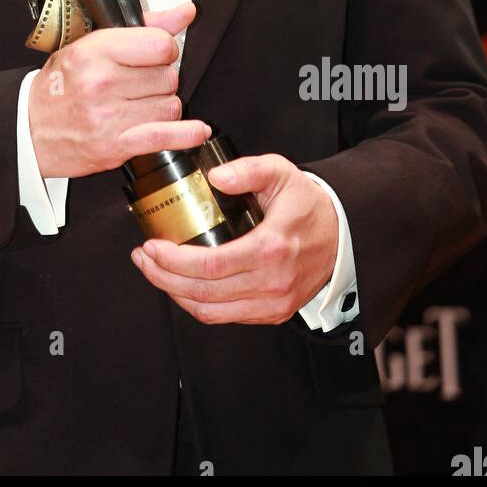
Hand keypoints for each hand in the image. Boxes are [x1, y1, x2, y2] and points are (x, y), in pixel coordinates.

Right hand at [28, 1, 210, 178]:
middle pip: (167, 76)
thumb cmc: (59, 85)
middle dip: (161, 78)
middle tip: (139, 81)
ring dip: (164, 105)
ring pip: (170, 105)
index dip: (163, 49)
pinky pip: (164, 137)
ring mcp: (109, 118)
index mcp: (94, 52)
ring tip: (141, 103)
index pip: (159, 45)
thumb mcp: (91, 44)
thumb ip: (143, 26)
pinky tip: (197, 130)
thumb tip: (185, 12)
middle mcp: (102, 84)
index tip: (154, 53)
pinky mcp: (116, 146)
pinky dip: (186, 134)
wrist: (28, 128)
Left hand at [130, 153, 338, 324]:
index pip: (211, 265)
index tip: (150, 246)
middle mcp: (271, 283)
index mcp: (271, 249)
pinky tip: (180, 284)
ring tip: (153, 270)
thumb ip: (248, 170)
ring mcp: (272, 303)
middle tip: (143, 257)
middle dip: (163, 277)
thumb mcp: (281, 173)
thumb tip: (216, 177)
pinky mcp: (271, 313)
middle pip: (203, 292)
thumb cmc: (307, 204)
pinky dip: (196, 304)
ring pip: (210, 311)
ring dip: (174, 294)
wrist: (343, 234)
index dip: (174, 261)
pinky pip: (224, 317)